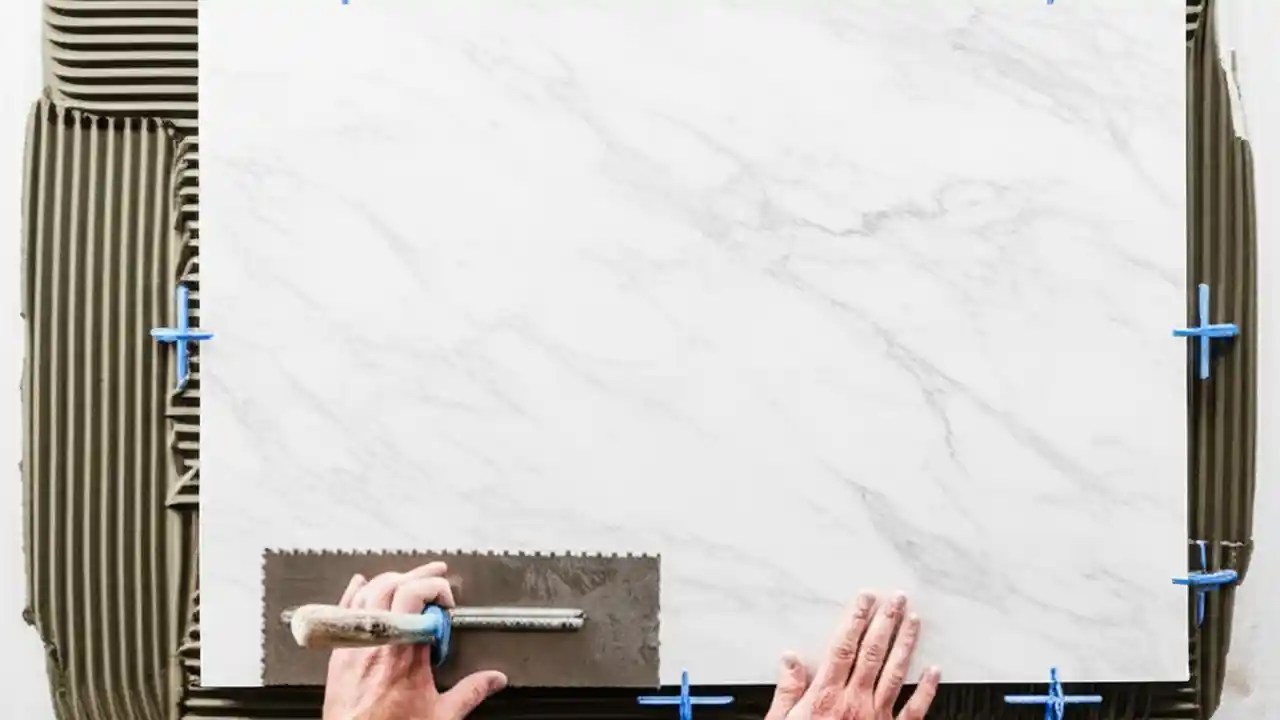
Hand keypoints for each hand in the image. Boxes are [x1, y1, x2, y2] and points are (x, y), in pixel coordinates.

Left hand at [322, 562, 507, 719]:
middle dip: (419, 576)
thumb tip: (495, 680)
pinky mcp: (339, 652)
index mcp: (405, 653)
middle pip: (394, 587)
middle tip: (436, 575)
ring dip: (391, 580)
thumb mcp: (440, 716)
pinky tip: (361, 584)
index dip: (438, 592)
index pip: (420, 600)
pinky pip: (343, 610)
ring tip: (409, 578)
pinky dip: (355, 593)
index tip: (447, 605)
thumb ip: (469, 693)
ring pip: (369, 593)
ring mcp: (355, 644)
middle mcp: (378, 642)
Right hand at [765, 592, 939, 719]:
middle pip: (872, 654)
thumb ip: (787, 691)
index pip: (843, 648)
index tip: (865, 599)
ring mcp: (877, 718)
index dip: (855, 620)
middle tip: (896, 599)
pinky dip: (927, 689)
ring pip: (895, 674)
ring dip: (906, 645)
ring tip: (914, 621)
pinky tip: (935, 670)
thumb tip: (790, 660)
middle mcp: (854, 702)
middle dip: (885, 623)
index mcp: (826, 697)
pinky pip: (914, 710)